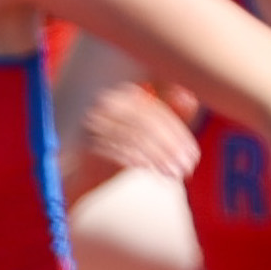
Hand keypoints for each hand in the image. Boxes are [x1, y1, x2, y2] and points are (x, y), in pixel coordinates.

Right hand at [79, 82, 199, 183]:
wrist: (77, 175)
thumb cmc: (118, 151)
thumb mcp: (146, 133)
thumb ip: (169, 113)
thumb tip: (191, 96)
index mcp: (121, 94)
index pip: (156, 111)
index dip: (178, 133)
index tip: (193, 154)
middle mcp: (105, 103)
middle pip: (147, 123)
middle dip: (172, 147)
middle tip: (188, 167)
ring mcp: (94, 121)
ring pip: (136, 138)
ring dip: (160, 158)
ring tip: (176, 175)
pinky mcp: (86, 142)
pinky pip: (119, 151)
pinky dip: (141, 163)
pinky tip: (155, 174)